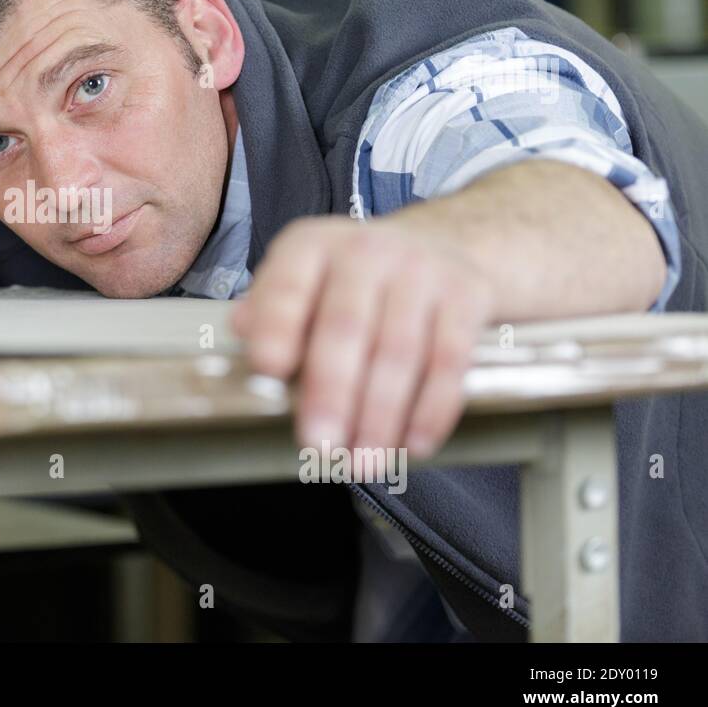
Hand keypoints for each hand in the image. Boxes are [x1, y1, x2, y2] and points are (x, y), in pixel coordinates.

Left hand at [230, 215, 495, 458]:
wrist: (446, 243)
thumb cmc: (353, 280)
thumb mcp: (306, 279)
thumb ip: (269, 308)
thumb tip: (240, 331)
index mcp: (312, 246)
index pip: (289, 284)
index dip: (278, 325)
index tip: (268, 370)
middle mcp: (366, 249)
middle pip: (346, 326)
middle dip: (332, 392)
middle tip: (319, 445)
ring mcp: (421, 270)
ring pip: (399, 351)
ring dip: (380, 415)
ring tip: (364, 463)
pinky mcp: (467, 296)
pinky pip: (450, 361)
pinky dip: (432, 409)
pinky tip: (414, 445)